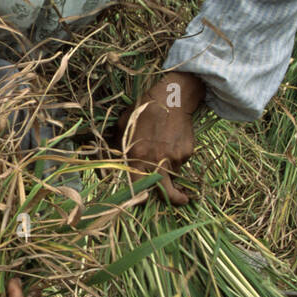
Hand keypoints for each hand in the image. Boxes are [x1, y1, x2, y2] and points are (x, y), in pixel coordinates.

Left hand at [118, 74, 199, 205]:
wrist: (171, 97)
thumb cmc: (143, 110)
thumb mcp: (124, 126)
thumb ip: (118, 145)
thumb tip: (110, 160)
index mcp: (135, 156)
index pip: (137, 186)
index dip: (143, 196)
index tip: (147, 199)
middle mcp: (154, 160)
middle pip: (165, 191)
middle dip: (174, 199)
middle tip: (180, 200)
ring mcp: (173, 157)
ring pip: (173, 172)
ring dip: (171, 167)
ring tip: (166, 146)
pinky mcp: (186, 152)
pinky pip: (182, 160)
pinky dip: (178, 155)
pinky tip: (173, 139)